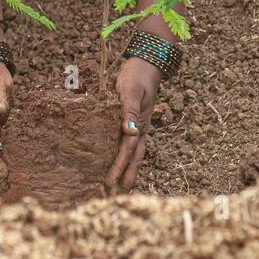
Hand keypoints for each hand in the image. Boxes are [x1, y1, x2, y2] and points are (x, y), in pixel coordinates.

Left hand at [105, 56, 160, 193]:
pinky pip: (134, 142)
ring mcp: (141, 125)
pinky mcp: (137, 120)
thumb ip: (130, 110)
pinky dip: (129, 155)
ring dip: (130, 168)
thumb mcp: (131, 90)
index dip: (119, 166)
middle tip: (119, 194)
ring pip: (137, 152)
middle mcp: (142, 128)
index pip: (128, 150)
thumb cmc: (137, 75)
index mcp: (139, 123)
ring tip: (123, 184)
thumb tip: (129, 131)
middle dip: (128, 175)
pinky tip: (123, 159)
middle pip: (136, 157)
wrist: (148, 63)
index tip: (110, 182)